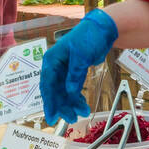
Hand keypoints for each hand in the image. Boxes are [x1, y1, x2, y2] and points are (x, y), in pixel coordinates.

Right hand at [40, 8, 119, 124]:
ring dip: (71, 103)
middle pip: (55, 91)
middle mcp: (55, 66)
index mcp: (51, 60)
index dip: (49, 102)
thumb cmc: (89, 37)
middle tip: (71, 118)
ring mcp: (64, 70)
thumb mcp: (81, 56)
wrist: (101, 30)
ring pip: (64, 92)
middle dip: (62, 106)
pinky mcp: (73, 72)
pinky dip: (77, 97)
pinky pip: (72, 88)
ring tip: (82, 113)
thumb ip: (75, 74)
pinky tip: (82, 105)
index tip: (51, 117)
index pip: (47, 85)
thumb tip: (69, 92)